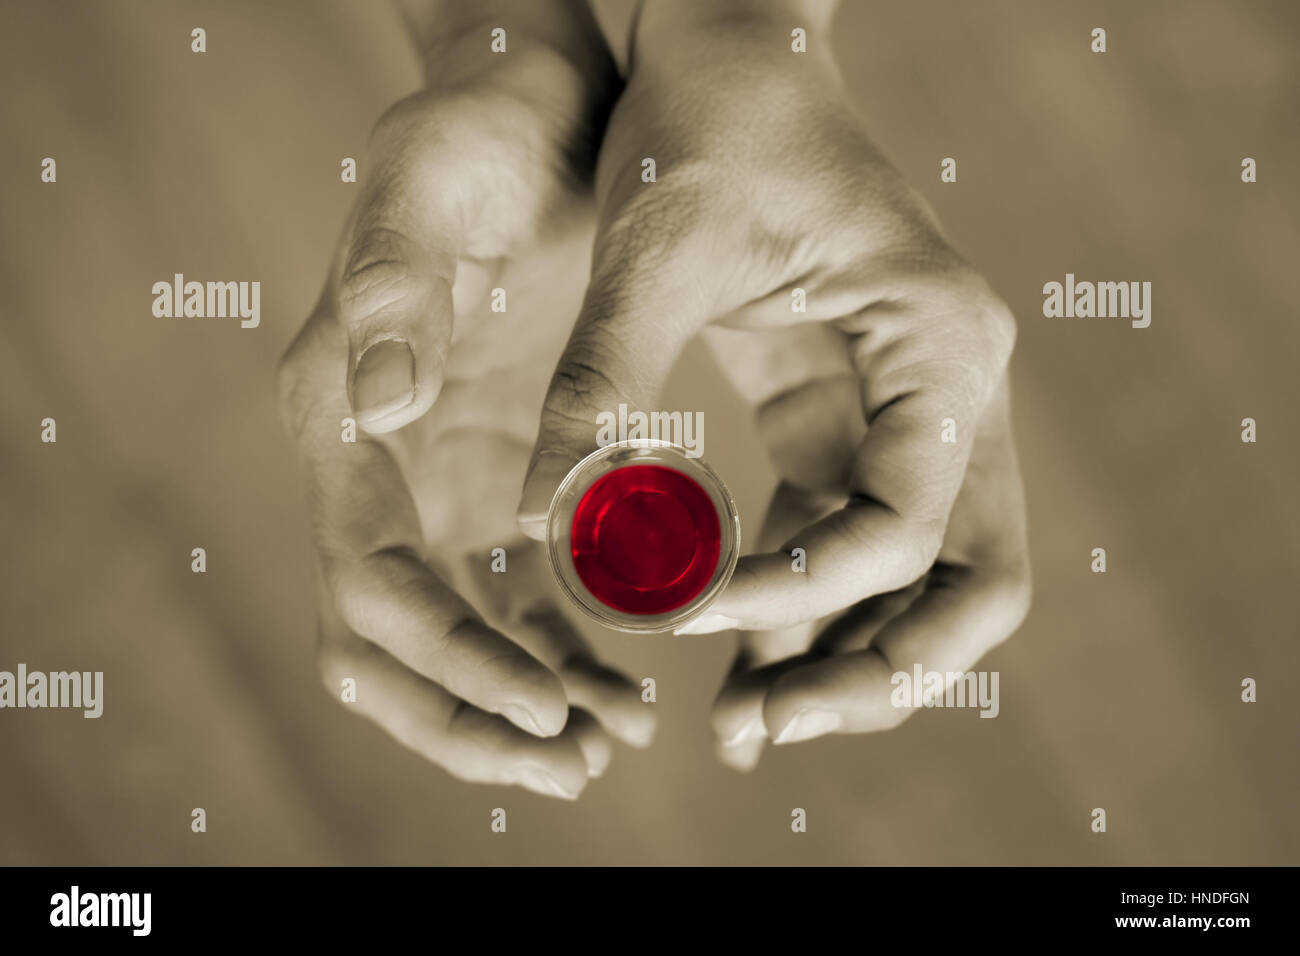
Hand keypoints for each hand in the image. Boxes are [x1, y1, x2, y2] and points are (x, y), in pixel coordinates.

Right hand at [278, 5, 652, 798]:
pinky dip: (564, 653)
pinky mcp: (500, 481)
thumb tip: (371, 407)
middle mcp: (376, 467)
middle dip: (471, 717)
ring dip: (522, 705)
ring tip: (613, 740)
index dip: (451, 659)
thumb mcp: (431, 180)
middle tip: (575, 760)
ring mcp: (438, 484)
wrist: (537, 112)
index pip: (372, 582)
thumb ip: (389, 285)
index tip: (544, 706)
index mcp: (337, 413)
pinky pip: (520, 600)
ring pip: (455, 640)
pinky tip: (623, 683)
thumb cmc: (481, 134)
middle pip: (389, 645)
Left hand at [514, 0, 1029, 764]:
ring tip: (738, 728)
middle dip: (872, 672)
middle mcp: (950, 384)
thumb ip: (601, 384)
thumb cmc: (708, 122)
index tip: (672, 609)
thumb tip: (542, 522)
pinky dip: (791, 599)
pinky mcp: (848, 414)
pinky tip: (716, 645)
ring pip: (908, 577)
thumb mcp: (654, 249)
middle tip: (763, 732)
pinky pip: (840, 535)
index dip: (794, 592)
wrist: (730, 52)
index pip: (904, 522)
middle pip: (965, 582)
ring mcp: (910, 406)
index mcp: (936, 338)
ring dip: (834, 655)